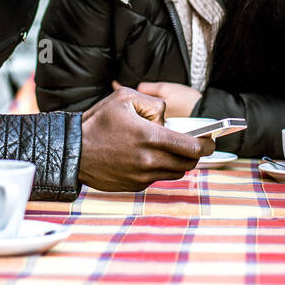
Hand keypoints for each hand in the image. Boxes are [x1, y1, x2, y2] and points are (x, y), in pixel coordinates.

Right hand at [79, 87, 215, 190]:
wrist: (73, 152)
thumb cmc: (98, 122)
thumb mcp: (125, 98)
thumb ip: (154, 103)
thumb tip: (167, 120)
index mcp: (150, 137)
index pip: (191, 147)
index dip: (206, 144)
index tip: (211, 140)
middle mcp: (149, 160)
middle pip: (188, 163)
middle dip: (195, 154)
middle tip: (195, 145)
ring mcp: (142, 176)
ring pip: (175, 172)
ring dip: (178, 162)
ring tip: (169, 149)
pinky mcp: (135, 186)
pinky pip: (157, 178)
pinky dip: (159, 168)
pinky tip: (148, 157)